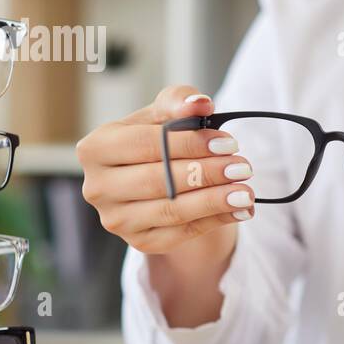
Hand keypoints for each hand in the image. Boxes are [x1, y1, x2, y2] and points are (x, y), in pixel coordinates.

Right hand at [77, 85, 255, 254]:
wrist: (157, 179)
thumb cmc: (158, 140)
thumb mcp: (164, 113)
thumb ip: (178, 102)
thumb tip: (200, 102)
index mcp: (96, 148)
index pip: (147, 145)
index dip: (190, 144)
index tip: (228, 143)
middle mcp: (98, 187)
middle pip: (159, 181)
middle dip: (206, 173)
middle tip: (242, 167)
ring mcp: (116, 219)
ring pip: (172, 211)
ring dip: (215, 201)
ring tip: (246, 192)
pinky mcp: (140, 242)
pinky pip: (183, 233)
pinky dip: (216, 220)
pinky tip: (240, 210)